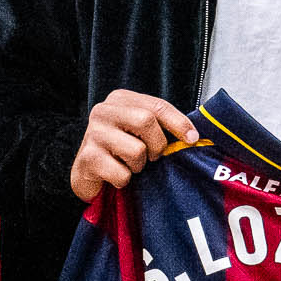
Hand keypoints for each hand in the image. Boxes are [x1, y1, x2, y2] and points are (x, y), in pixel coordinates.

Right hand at [71, 91, 196, 202]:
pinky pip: (122, 174)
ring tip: (129, 165)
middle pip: (146, 121)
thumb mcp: (141, 131)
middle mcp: (103, 111)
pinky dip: (124, 180)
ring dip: (139, 166)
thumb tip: (193, 137)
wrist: (87, 173)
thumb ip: (161, 126)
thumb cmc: (121, 151)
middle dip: (157, 144)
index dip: (179, 123)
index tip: (192, 139)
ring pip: (136, 150)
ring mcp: (93, 134)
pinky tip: (115, 176)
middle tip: (153, 156)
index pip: (157, 106)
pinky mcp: (87, 158)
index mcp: (120, 99)